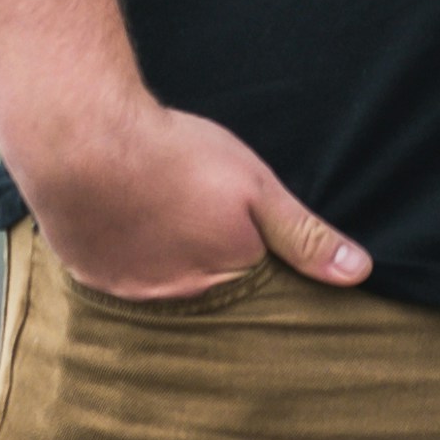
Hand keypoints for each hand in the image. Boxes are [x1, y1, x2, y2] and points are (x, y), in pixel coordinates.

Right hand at [25, 101, 368, 302]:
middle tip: (195, 226)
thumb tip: (359, 273)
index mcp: (222, 282)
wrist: (80, 138)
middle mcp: (174, 301)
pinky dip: (123, 258)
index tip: (245, 243)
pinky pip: (114, 278)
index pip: (252, 294)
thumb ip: (303, 234)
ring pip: (156, 288)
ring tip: (163, 225)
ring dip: (162, 266)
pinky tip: (125, 226)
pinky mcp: (87, 275)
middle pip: (203, 296)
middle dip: (207, 272)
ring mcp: (126, 292)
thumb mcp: (254, 188)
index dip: (252, 268)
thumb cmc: (172, 157)